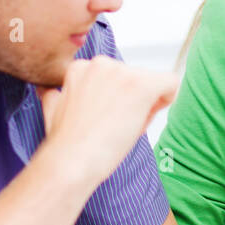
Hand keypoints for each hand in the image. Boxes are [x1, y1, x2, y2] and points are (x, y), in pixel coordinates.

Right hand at [36, 57, 177, 188]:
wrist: (72, 160)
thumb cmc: (66, 144)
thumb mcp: (54, 109)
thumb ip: (59, 95)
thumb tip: (56, 92)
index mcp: (81, 68)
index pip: (113, 75)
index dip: (117, 97)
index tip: (109, 115)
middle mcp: (102, 64)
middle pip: (133, 77)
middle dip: (132, 99)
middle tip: (118, 124)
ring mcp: (122, 73)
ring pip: (150, 82)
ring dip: (145, 103)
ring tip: (125, 126)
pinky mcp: (141, 85)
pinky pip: (170, 82)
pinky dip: (168, 97)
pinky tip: (154, 112)